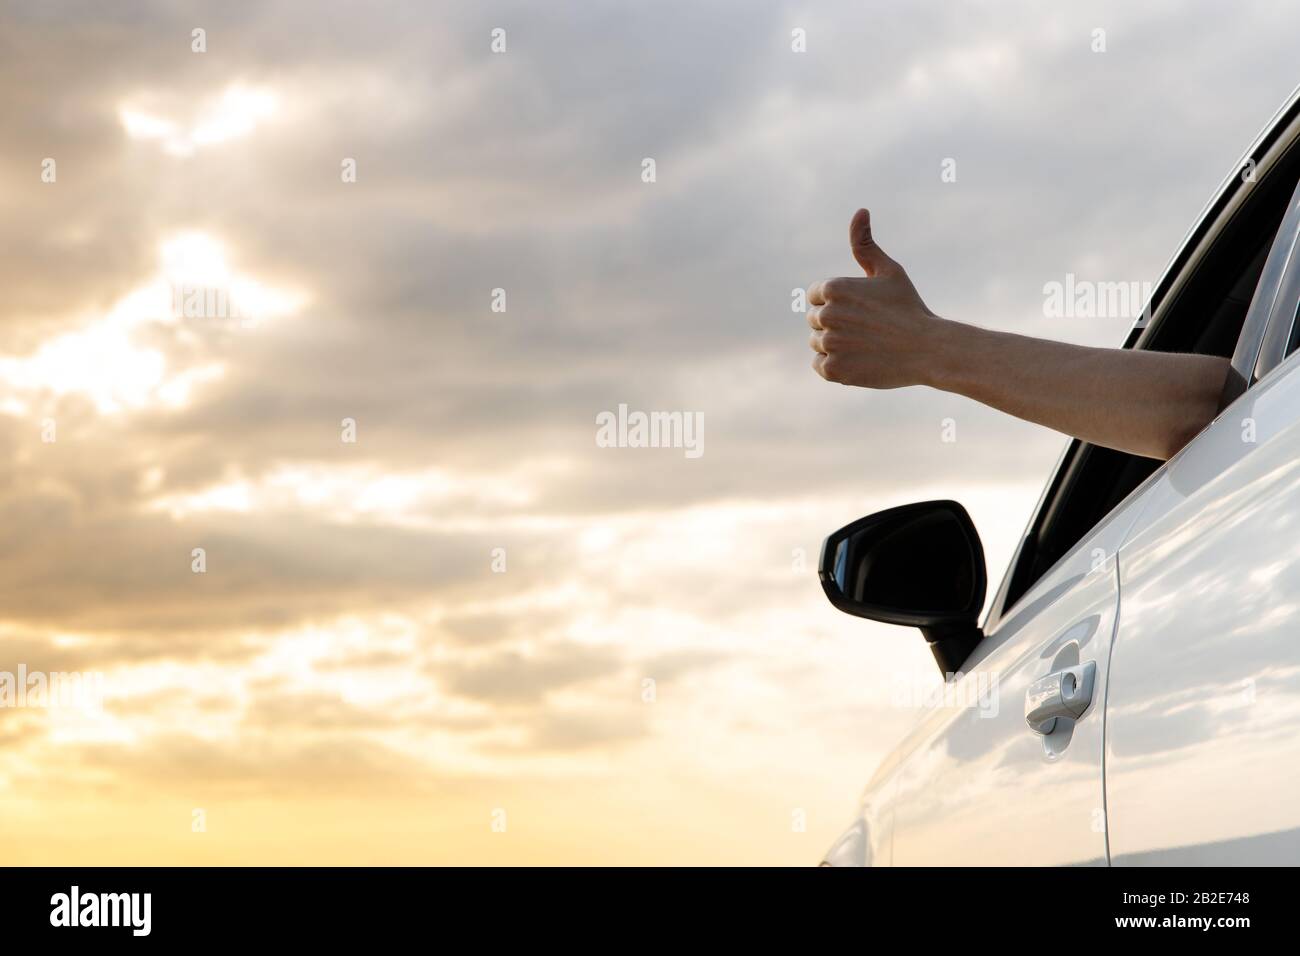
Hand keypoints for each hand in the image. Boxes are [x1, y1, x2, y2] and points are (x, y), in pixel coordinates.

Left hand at [808, 209, 942, 388]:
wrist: (928, 350)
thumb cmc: (909, 308)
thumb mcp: (889, 271)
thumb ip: (865, 244)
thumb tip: (860, 211)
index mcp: (833, 288)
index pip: (816, 296)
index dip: (838, 303)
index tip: (860, 310)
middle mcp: (826, 314)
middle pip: (814, 320)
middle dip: (836, 324)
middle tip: (867, 330)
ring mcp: (829, 343)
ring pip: (817, 343)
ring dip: (836, 345)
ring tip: (865, 345)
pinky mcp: (833, 370)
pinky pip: (820, 366)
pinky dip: (836, 366)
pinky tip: (859, 360)